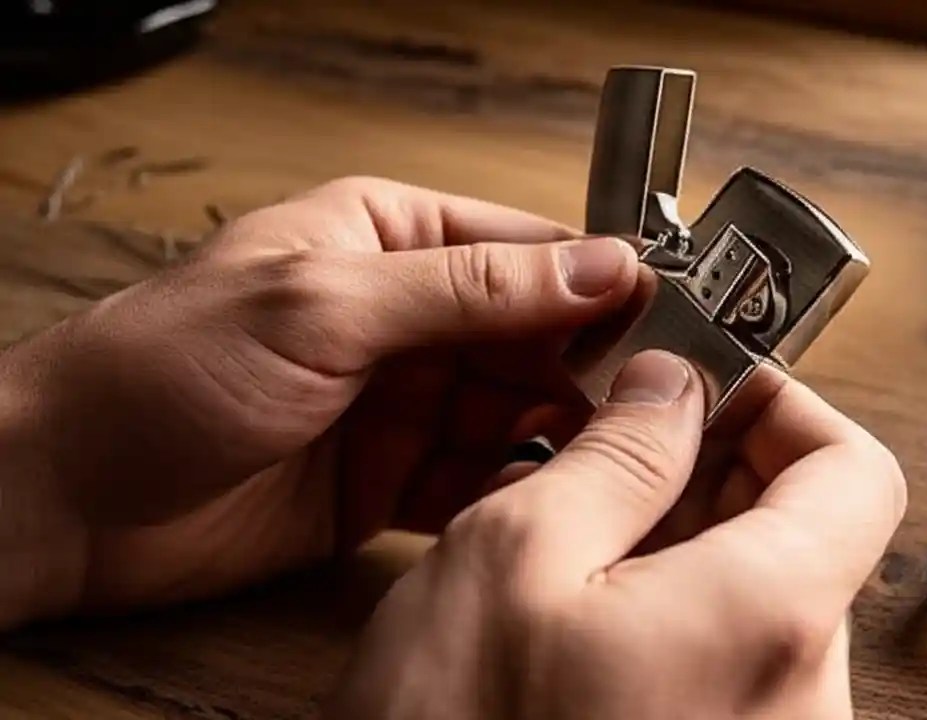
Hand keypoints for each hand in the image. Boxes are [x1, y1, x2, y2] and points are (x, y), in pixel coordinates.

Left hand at [0, 176, 638, 626]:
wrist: (69, 500)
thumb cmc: (162, 371)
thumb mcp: (326, 305)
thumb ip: (468, 289)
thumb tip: (596, 267)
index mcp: (388, 238)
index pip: (527, 250)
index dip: (602, 284)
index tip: (672, 321)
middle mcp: (404, 317)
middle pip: (536, 336)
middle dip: (592, 370)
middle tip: (655, 407)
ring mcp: (400, 401)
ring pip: (518, 412)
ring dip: (562, 436)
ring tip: (613, 460)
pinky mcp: (388, 480)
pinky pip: (479, 480)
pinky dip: (515, 492)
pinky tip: (547, 502)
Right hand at [325, 350, 906, 719]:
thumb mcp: (512, 558)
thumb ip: (616, 453)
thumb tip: (675, 388)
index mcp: (768, 619)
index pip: (855, 471)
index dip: (783, 405)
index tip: (707, 380)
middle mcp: (799, 694)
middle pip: (806, 529)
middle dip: (714, 462)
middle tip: (616, 436)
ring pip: (758, 590)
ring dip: (680, 531)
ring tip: (577, 517)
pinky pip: (727, 652)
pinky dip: (670, 599)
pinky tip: (581, 595)